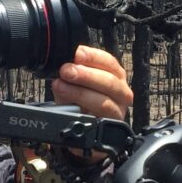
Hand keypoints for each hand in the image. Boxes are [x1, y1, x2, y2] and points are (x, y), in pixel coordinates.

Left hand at [52, 45, 133, 163]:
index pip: (108, 61)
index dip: (92, 56)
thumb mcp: (75, 83)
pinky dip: (83, 111)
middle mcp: (121, 91)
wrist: (81, 128)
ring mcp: (118, 110)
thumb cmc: (80, 102)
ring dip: (81, 93)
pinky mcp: (111, 127)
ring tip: (62, 87)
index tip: (76, 54)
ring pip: (104, 101)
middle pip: (109, 81)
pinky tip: (71, 107)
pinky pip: (99, 119)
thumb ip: (70, 73)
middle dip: (85, 75)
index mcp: (115, 75)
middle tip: (66, 71)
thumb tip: (61, 65)